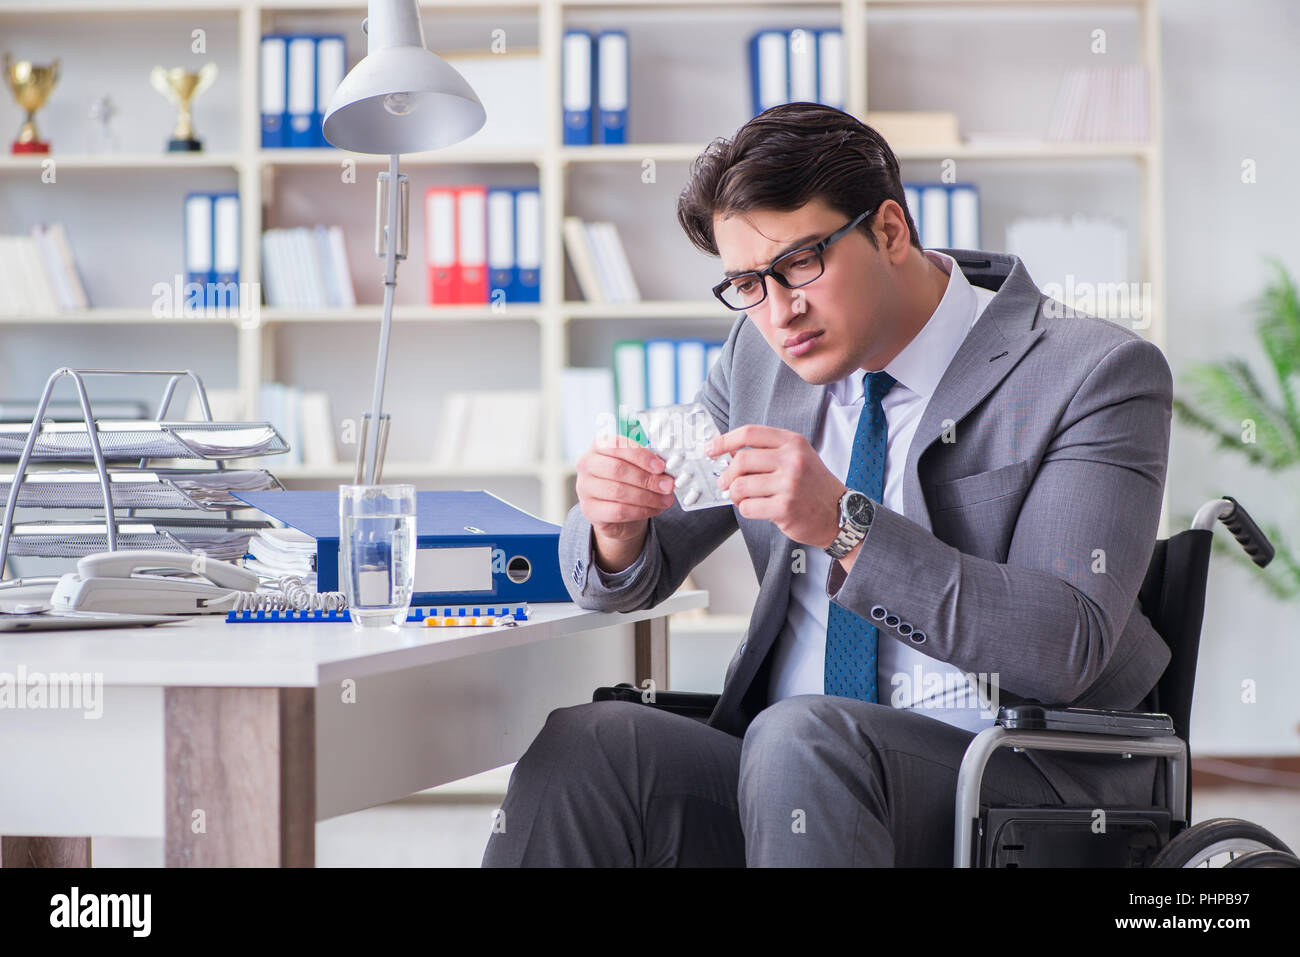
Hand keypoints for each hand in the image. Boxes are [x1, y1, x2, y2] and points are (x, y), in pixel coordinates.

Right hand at [575, 432, 674, 570]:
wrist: (615, 508)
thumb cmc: (627, 479)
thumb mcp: (637, 464)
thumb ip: (649, 462)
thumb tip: (667, 470)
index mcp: (599, 445)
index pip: (617, 445)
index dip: (641, 456)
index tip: (661, 466)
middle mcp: (587, 464)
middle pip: (617, 470)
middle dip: (647, 479)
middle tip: (668, 485)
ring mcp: (585, 488)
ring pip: (618, 491)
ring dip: (647, 497)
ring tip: (665, 499)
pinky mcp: (589, 509)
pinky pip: (618, 511)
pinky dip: (640, 511)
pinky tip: (654, 509)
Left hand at [709, 425, 845, 549]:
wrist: (840, 514)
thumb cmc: (814, 487)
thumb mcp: (798, 457)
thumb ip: (768, 452)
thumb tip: (729, 453)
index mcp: (793, 443)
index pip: (749, 433)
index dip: (724, 440)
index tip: (711, 449)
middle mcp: (792, 460)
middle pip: (741, 460)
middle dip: (727, 474)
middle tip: (725, 482)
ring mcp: (789, 484)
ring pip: (740, 486)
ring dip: (735, 495)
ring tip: (743, 498)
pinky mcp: (784, 508)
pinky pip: (748, 507)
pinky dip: (745, 509)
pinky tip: (756, 509)